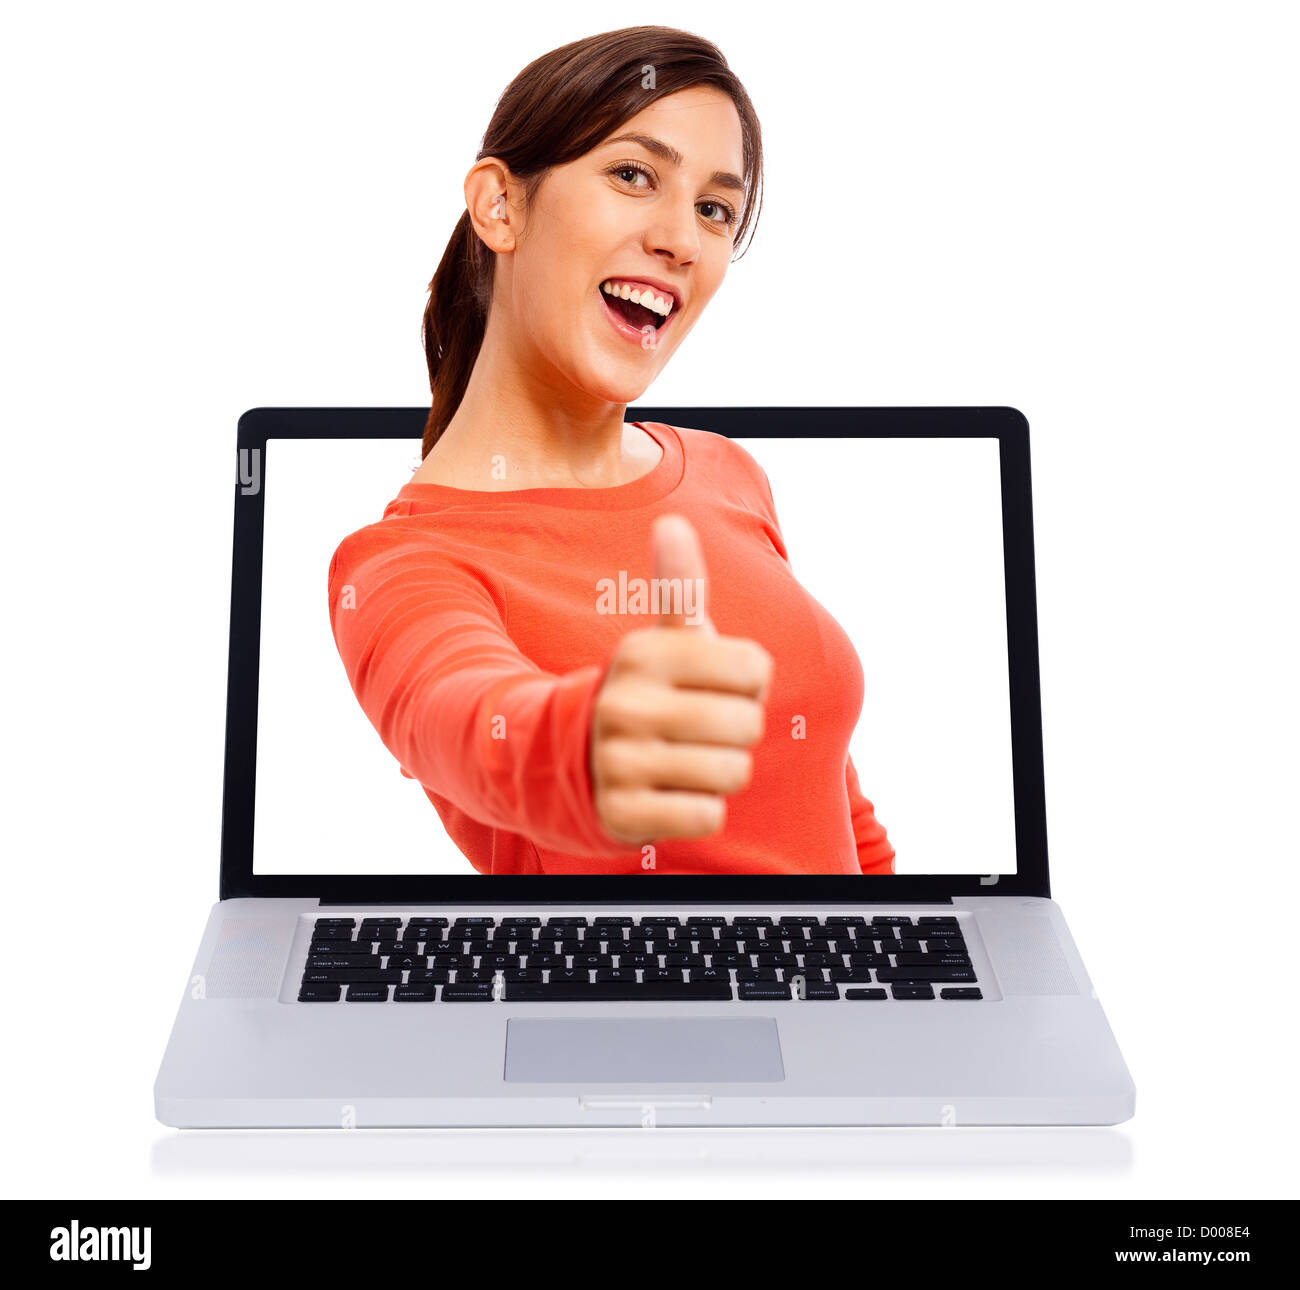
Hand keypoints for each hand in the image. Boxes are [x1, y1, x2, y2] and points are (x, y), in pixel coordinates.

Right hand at [590, 513, 772, 844]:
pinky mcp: (622, 813)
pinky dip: (700, 811)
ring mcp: (619, 761)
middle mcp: (625, 704)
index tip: (712, 685)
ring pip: (732, 773)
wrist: (578, 762)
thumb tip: (673, 523)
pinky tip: (670, 795)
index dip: (748, 682)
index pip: (756, 668)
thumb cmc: (650, 694)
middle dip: (737, 733)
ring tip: (684, 762)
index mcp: (644, 654)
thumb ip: (679, 585)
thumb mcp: (663, 641)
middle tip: (699, 731)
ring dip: (720, 774)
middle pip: (748, 724)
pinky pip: (707, 816)